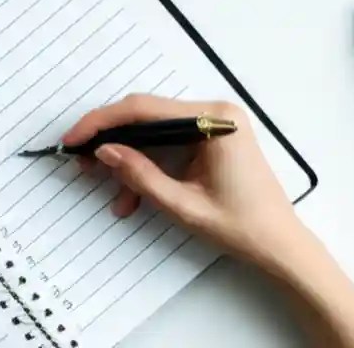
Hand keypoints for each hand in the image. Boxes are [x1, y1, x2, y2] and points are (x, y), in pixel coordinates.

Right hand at [63, 94, 307, 269]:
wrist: (280, 245)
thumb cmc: (241, 226)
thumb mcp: (183, 205)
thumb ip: (140, 175)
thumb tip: (104, 152)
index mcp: (214, 119)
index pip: (144, 109)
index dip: (102, 122)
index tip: (73, 139)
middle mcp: (216, 111)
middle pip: (147, 117)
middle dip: (112, 142)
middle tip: (82, 164)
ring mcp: (216, 123)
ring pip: (154, 133)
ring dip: (129, 162)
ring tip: (112, 194)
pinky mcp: (213, 138)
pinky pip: (169, 144)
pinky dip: (148, 167)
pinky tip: (133, 197)